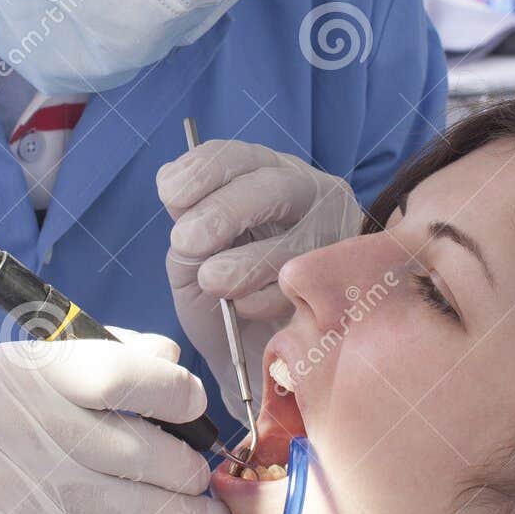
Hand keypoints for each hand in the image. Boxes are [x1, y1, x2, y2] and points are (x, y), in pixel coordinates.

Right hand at [0, 328, 230, 513]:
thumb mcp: (12, 391)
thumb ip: (93, 363)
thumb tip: (171, 359)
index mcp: (11, 375)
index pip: (115, 372)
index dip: (173, 391)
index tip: (194, 406)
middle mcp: (12, 428)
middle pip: (138, 445)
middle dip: (186, 467)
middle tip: (200, 478)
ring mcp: (20, 496)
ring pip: (140, 505)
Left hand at [157, 140, 361, 419]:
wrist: (249, 356)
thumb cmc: (220, 297)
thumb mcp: (192, 258)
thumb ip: (186, 229)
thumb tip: (180, 200)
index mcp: (262, 176)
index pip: (238, 158)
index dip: (204, 170)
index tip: (170, 195)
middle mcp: (304, 194)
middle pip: (274, 185)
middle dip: (225, 210)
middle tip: (186, 240)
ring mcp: (331, 236)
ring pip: (295, 237)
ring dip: (245, 261)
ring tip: (211, 280)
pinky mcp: (344, 280)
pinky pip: (309, 286)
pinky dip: (268, 298)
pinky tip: (245, 308)